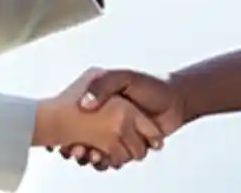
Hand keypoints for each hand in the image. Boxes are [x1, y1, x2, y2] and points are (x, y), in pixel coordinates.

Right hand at [59, 69, 188, 168]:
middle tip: (77, 150)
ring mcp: (115, 136)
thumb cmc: (149, 85)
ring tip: (93, 155)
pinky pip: (113, 160)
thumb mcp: (124, 78)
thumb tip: (85, 104)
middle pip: (81, 141)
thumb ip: (104, 84)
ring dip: (92, 157)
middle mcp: (104, 120)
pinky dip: (109, 162)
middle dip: (77, 149)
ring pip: (95, 153)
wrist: (176, 100)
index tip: (65, 140)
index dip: (66, 133)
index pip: (73, 120)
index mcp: (98, 104)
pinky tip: (107, 159)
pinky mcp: (127, 148)